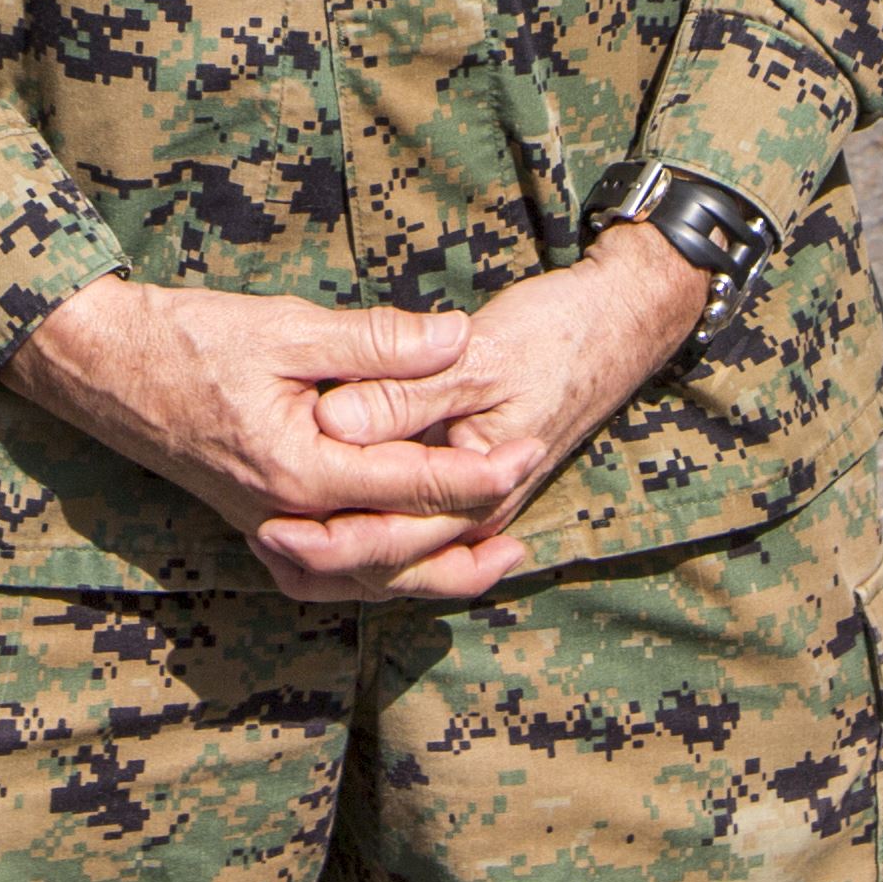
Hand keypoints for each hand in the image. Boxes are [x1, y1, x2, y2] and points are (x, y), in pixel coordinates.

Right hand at [3, 276, 520, 584]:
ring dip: (432, 573)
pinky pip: (328, 576)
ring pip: (366, 578)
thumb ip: (376, 341)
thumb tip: (456, 337)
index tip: (530, 449)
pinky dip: (376, 578)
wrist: (106, 369)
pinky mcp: (257, 528)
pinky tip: (408, 565)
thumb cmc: (192, 340)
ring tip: (493, 560)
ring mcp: (268, 532)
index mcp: (301, 471)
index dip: (478, 474)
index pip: (410, 487)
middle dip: (469, 534)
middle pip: (398, 554)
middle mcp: (287, 519)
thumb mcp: (289, 328)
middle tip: (529, 512)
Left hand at [262, 230, 712, 602]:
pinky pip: (416, 529)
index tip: (271, 525)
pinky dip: (371, 534)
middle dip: (324, 559)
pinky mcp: (475, 481)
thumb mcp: (476, 355)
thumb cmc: (556, 332)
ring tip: (278, 545)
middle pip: (393, 559)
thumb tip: (333, 422)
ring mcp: (481, 502)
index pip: (394, 536)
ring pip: (403, 553)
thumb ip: (402, 390)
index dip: (328, 537)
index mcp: (482, 487)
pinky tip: (327, 517)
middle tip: (261, 539)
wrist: (620, 322)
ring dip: (344, 556)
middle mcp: (483, 510)